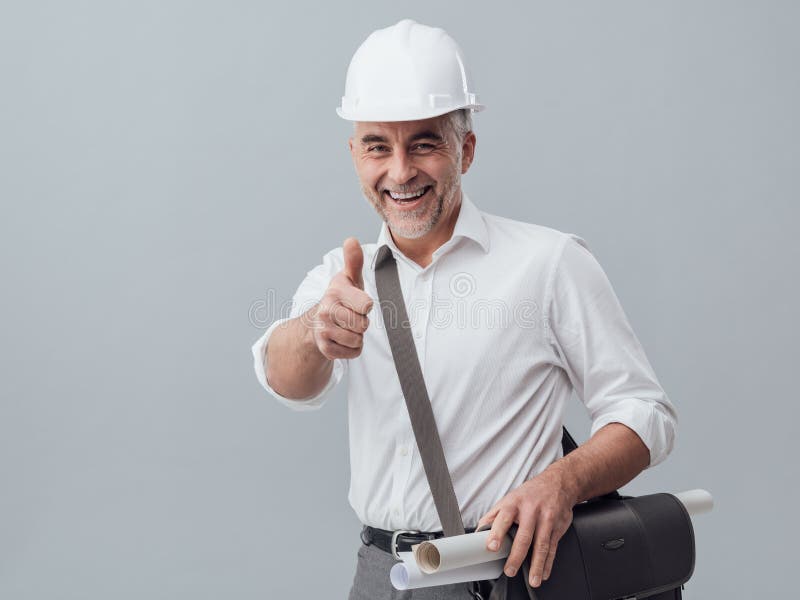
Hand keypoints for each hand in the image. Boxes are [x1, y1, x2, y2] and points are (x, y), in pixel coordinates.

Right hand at [309, 237, 373, 359]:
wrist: (317, 322)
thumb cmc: (341, 298)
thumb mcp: (349, 279)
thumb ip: (353, 261)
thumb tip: (351, 240)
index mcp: (334, 292)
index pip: (366, 304)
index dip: (365, 305)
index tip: (356, 302)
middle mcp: (325, 310)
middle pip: (362, 325)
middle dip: (362, 322)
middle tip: (351, 316)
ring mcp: (323, 330)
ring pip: (358, 340)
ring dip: (357, 336)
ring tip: (346, 327)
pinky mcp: (324, 348)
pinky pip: (353, 353)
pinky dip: (352, 349)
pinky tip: (342, 339)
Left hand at [476, 466, 575, 588]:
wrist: (558, 484)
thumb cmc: (530, 494)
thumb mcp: (509, 498)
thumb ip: (494, 515)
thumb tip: (479, 531)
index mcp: (514, 503)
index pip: (503, 518)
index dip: (497, 533)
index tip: (492, 547)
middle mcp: (531, 511)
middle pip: (524, 536)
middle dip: (516, 556)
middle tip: (510, 570)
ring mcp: (546, 519)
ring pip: (541, 544)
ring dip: (537, 565)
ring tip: (533, 579)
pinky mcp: (558, 527)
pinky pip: (553, 547)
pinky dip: (549, 563)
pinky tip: (544, 573)